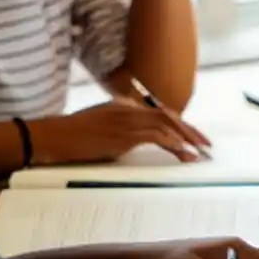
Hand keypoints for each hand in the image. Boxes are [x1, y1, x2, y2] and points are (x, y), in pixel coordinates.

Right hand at [28, 100, 208, 163]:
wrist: (53, 136)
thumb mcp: (102, 128)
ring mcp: (126, 120)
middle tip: (205, 144)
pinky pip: (156, 137)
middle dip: (190, 131)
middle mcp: (128, 109)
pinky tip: (183, 153)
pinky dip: (172, 144)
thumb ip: (124, 131)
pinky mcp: (123, 134)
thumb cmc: (74, 137)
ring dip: (186, 140)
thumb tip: (143, 142)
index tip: (193, 137)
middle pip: (168, 116)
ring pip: (166, 126)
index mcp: (125, 106)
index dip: (180, 124)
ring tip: (199, 152)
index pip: (160, 113)